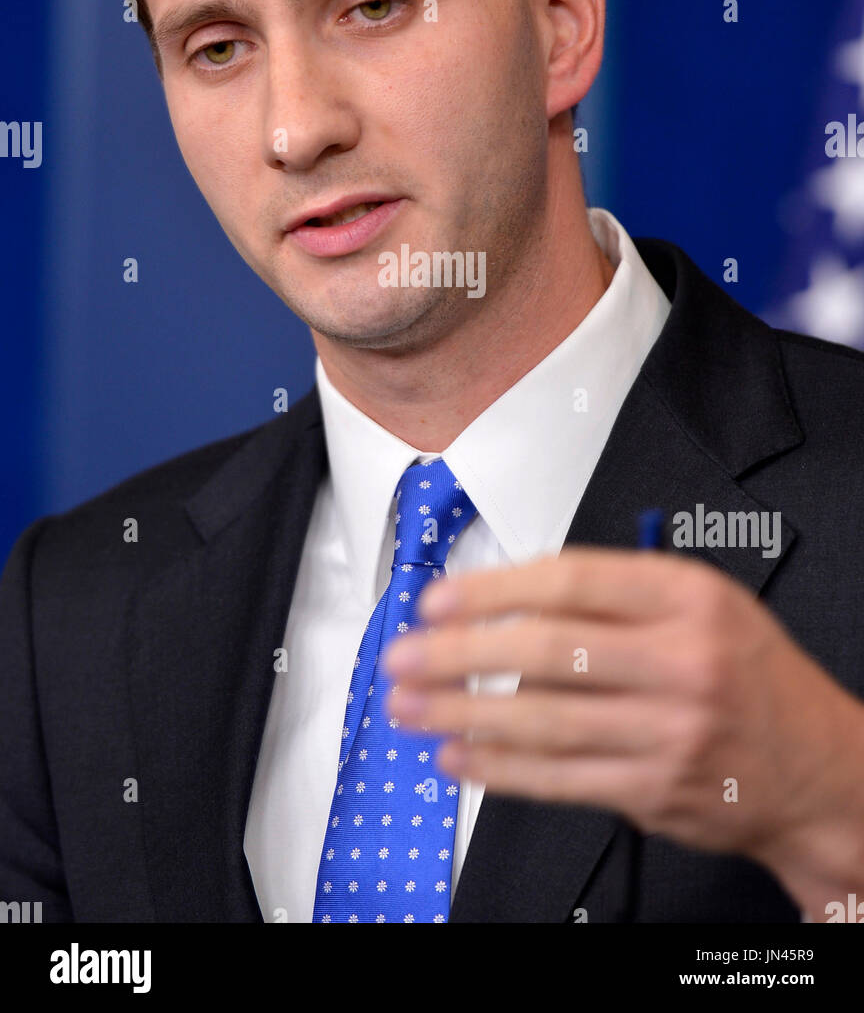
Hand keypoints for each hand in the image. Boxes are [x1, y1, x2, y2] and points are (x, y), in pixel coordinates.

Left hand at [383, 547, 863, 905]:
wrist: (818, 768)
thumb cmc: (748, 675)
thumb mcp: (706, 603)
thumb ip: (620, 592)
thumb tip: (509, 597)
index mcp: (687, 597)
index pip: (571, 581)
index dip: (493, 589)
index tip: (439, 599)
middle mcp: (681, 660)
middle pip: (546, 650)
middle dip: (458, 653)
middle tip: (405, 654)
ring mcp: (669, 730)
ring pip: (542, 719)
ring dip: (462, 712)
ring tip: (411, 706)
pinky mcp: (655, 790)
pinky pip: (560, 778)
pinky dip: (500, 768)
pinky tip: (461, 755)